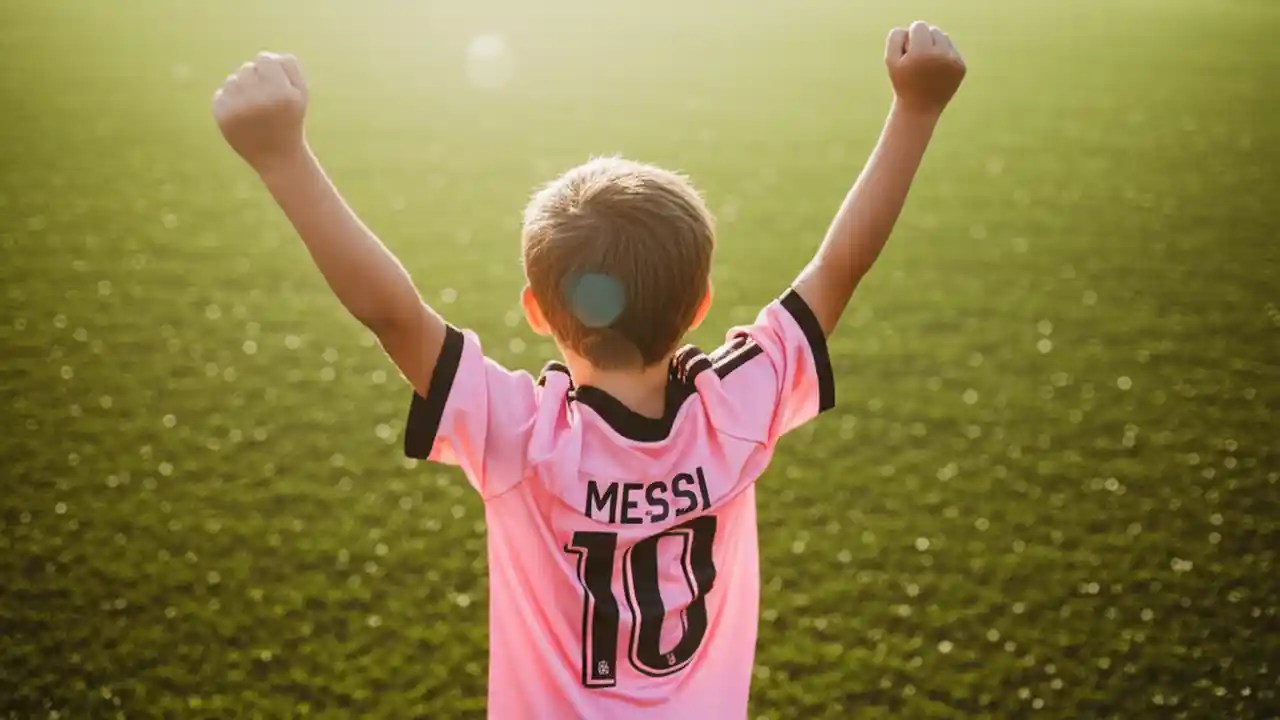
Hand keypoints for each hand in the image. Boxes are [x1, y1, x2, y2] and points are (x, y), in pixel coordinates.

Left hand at [212, 52, 308, 174]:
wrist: (276, 157)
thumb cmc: (290, 121)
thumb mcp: (301, 93)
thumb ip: (290, 66)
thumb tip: (266, 55)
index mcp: (281, 94)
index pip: (265, 59)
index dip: (271, 70)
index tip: (276, 85)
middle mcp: (258, 101)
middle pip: (247, 67)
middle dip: (256, 80)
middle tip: (266, 102)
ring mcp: (237, 109)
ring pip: (233, 79)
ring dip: (243, 90)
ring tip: (255, 110)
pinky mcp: (221, 116)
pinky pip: (222, 93)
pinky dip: (231, 102)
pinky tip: (243, 117)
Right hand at [885, 21, 965, 117]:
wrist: (919, 109)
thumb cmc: (902, 83)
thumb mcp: (891, 60)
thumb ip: (896, 37)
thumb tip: (912, 28)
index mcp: (921, 53)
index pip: (919, 26)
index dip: (910, 38)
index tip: (907, 53)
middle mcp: (940, 55)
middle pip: (933, 30)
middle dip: (924, 41)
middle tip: (916, 61)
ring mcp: (953, 62)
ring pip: (944, 38)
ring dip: (934, 46)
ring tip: (926, 64)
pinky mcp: (961, 68)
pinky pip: (952, 50)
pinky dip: (943, 57)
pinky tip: (936, 71)